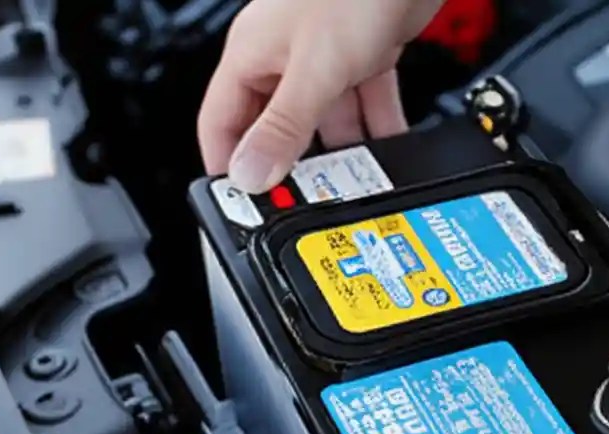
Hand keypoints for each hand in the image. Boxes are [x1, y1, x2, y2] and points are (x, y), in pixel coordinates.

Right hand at [198, 0, 442, 192]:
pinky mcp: (363, 52)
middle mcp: (282, 55)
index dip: (226, 166)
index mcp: (251, 54)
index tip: (239, 205)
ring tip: (351, 181)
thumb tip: (249, 174)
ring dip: (341, 149)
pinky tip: (389, 147)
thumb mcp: (314, 70)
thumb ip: (284, 126)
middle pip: (273, 125)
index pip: (219, 123)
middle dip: (290, 163)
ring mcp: (323, 54)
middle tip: (302, 199)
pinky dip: (377, 124)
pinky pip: (364, 100)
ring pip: (323, 117)